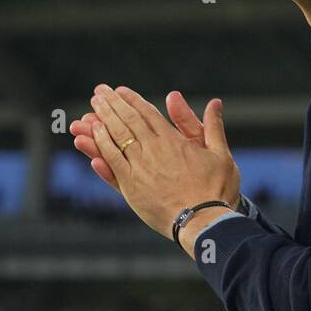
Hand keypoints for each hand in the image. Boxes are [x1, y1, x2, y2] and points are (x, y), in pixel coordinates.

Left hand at [78, 83, 240, 238]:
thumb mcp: (221, 154)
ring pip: (116, 137)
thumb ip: (213, 126)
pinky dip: (100, 146)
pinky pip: (112, 161)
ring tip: (90, 109)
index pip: (148, 113)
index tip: (120, 90)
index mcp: (174, 141)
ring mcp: (140, 168)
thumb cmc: (216, 189)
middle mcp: (154, 150)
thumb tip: (215, 102)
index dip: (133, 100)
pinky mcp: (131, 186)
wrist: (203, 220)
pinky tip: (90, 137)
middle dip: (112, 104)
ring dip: (102, 120)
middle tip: (99, 92)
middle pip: (128, 121)